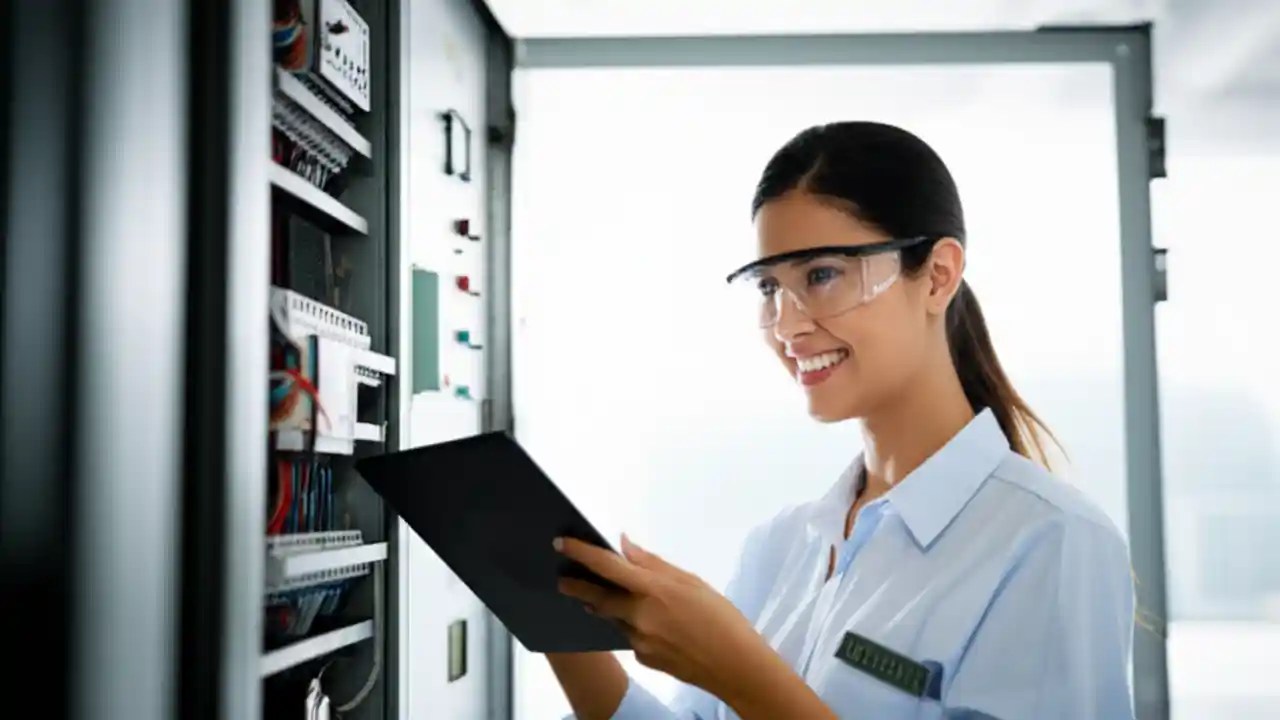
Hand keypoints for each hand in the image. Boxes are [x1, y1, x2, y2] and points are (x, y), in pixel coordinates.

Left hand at [553, 534, 769, 699]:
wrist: (736, 667)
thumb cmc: (722, 619)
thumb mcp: (692, 582)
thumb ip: (654, 564)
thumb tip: (625, 546)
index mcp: (655, 591)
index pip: (608, 567)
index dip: (582, 553)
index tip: (561, 543)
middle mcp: (641, 617)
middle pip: (598, 597)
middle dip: (577, 587)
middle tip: (561, 578)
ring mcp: (640, 641)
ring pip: (615, 618)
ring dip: (607, 607)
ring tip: (602, 596)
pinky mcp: (643, 659)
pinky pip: (631, 637)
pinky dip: (634, 626)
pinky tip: (653, 626)